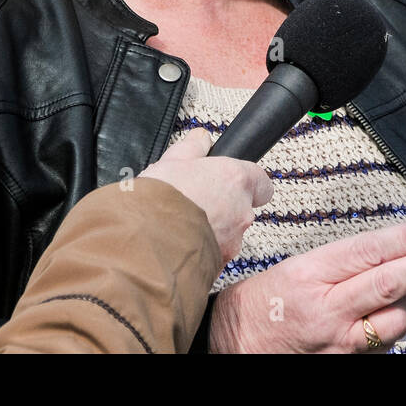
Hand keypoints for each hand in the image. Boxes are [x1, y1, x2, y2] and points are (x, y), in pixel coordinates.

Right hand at [138, 128, 273, 264]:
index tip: (230, 182)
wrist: (144, 247)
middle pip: (243, 209)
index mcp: (236, 180)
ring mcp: (233, 242)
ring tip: (181, 226)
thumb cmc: (158, 202)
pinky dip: (202, 251)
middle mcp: (241, 212)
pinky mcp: (220, 266)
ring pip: (229, 234)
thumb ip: (192, 148)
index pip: (261, 182)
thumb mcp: (172, 162)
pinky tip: (179, 245)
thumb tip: (201, 139)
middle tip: (196, 204)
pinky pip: (215, 255)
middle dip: (223, 207)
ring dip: (212, 231)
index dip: (246, 182)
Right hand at [208, 220, 405, 352]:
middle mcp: (326, 310)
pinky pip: (383, 344)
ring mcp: (337, 342)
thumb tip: (388, 251)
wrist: (227, 347)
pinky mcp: (343, 363)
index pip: (370, 251)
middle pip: (390, 284)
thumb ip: (341, 261)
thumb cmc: (255, 305)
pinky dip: (395, 324)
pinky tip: (396, 311)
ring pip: (395, 320)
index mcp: (309, 276)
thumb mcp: (293, 268)